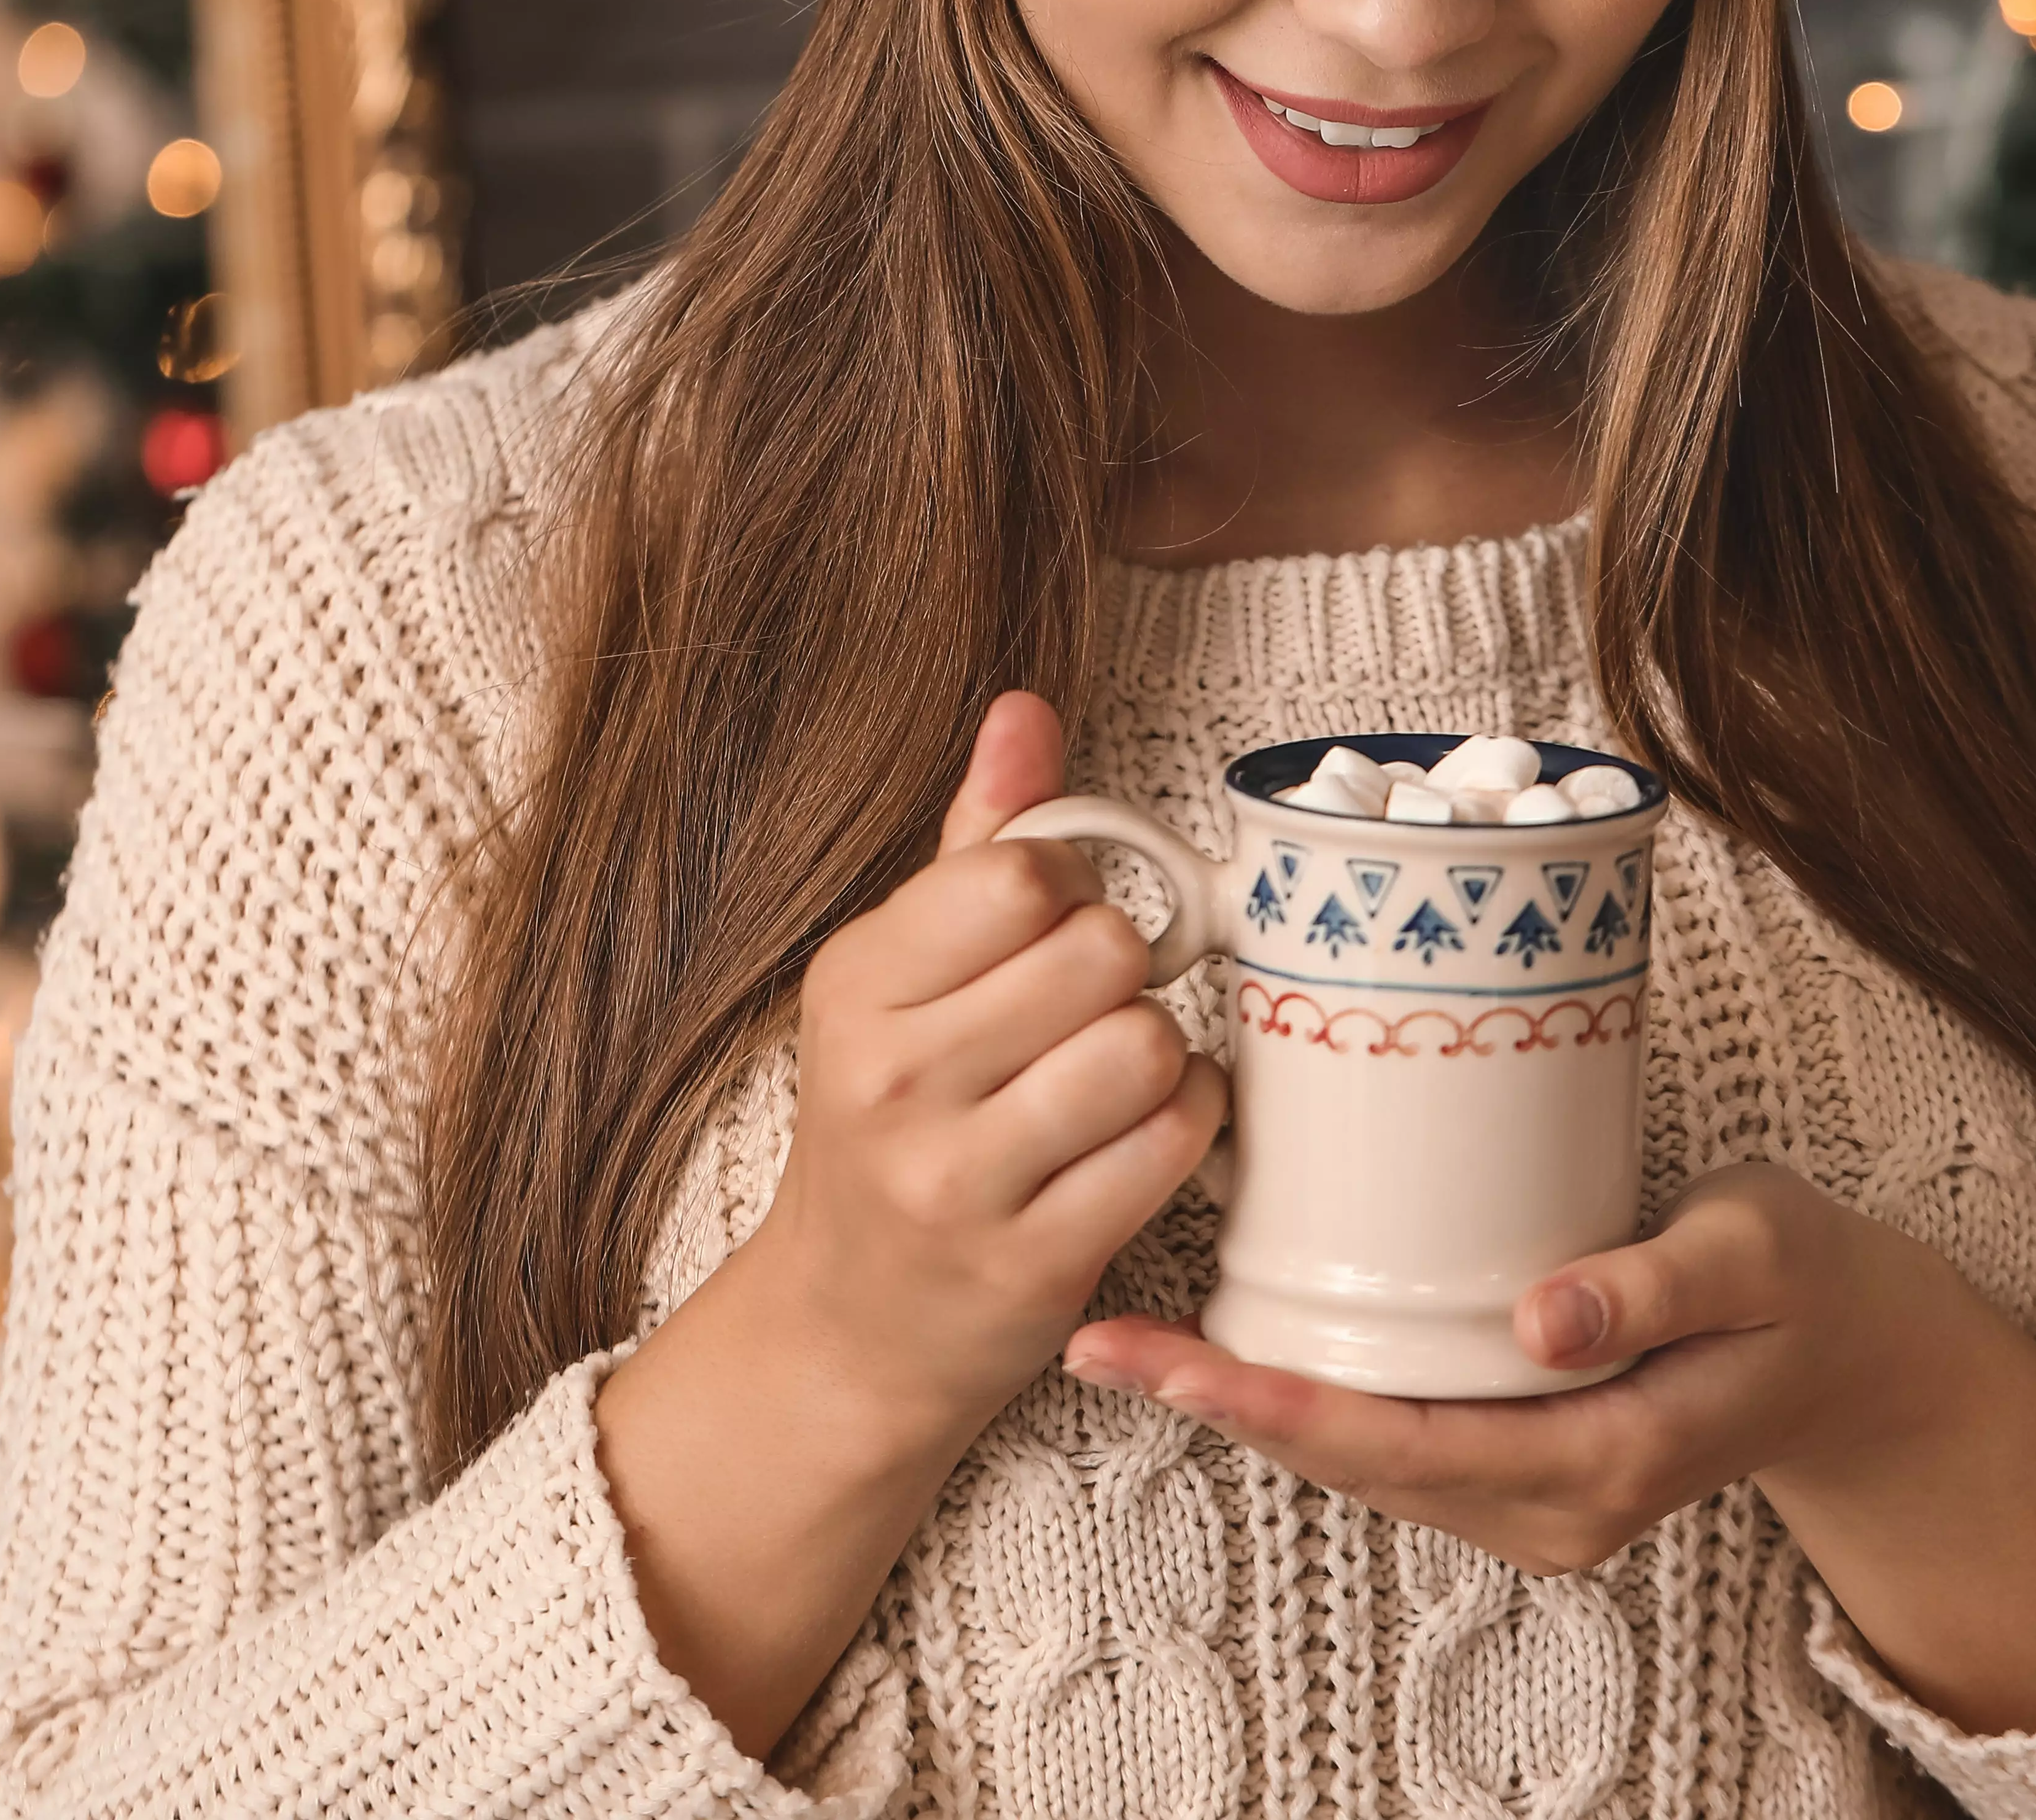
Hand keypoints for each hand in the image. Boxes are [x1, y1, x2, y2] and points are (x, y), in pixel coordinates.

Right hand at [727, 688, 1231, 1451]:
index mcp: (855, 985)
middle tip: (1093, 1008)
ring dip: (1163, 1054)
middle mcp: (892, 1081)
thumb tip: (1025, 709)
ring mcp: (957, 1181)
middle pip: (1102, 953)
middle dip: (1127, 971)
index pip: (1017, 874)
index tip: (1057, 926)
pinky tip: (1142, 1132)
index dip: (1072, 887)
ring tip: (1118, 1073)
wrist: (850, 1326)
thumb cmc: (896, 1123)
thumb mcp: (900, 977)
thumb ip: (974, 841)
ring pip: (1146, 1048)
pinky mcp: (1032, 1265)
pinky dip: (1186, 1125)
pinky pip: (1171, 1145)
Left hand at [1059, 1160, 2035, 1733]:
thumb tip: (1539, 1321)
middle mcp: (1548, 1505)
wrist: (1857, 1349)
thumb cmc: (1805, 1284)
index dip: (1276, 1405)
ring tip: (1127, 1342)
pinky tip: (1233, 1347)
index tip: (1167, 1360)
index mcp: (1598, 1463)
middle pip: (1354, 1459)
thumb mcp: (1752, 1256)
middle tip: (1096, 1341)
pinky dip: (1308, 1395)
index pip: (1401, 1441)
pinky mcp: (1516, 1459)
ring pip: (1361, 1455)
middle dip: (1222, 1406)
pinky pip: (1391, 1434)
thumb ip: (1653, 1283)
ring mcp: (1529, 1494)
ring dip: (1249, 1405)